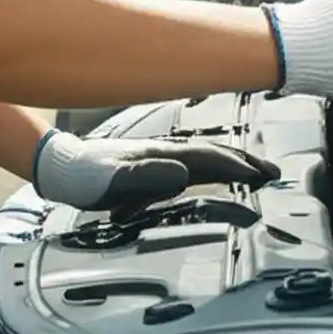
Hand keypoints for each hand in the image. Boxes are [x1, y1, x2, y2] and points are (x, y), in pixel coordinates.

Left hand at [33, 131, 280, 210]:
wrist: (59, 167)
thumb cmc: (83, 177)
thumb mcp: (111, 181)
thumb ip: (145, 176)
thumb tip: (182, 173)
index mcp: (164, 155)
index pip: (210, 160)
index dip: (237, 168)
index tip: (262, 176)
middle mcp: (168, 152)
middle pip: (215, 154)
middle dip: (245, 162)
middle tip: (273, 172)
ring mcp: (162, 156)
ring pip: (206, 158)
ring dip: (233, 163)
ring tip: (256, 170)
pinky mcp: (154, 165)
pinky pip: (194, 165)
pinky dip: (213, 167)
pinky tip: (216, 172)